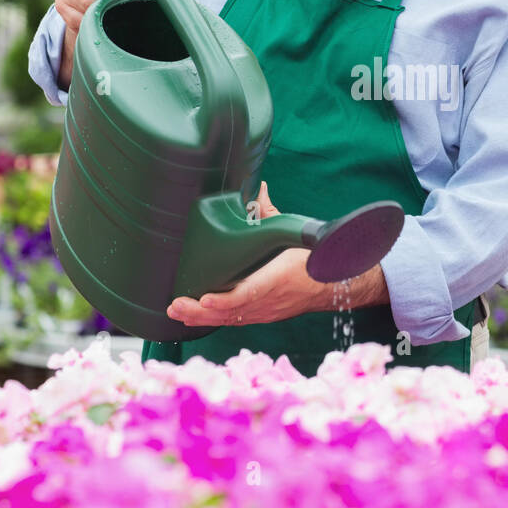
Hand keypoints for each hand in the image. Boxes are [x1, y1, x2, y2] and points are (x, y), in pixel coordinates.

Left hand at [166, 182, 332, 328]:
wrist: (331, 286)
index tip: (205, 299)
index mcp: (277, 278)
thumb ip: (270, 213)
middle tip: (176, 306)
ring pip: (229, 320)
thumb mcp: (293, 234)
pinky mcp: (263, 316)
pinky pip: (235, 321)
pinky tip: (194, 318)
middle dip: (199, 311)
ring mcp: (265, 311)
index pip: (249, 293)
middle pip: (231, 312)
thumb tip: (259, 187)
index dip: (225, 300)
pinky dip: (213, 320)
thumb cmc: (311, 259)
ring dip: (200, 318)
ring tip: (176, 312)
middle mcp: (269, 300)